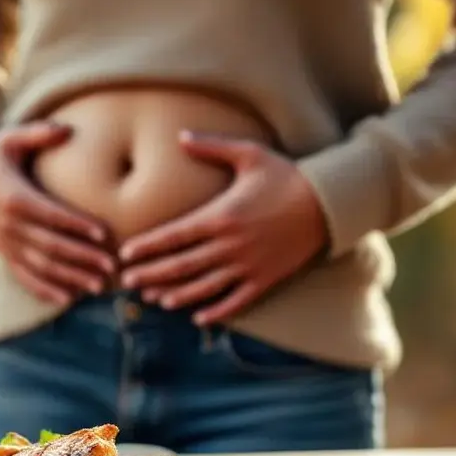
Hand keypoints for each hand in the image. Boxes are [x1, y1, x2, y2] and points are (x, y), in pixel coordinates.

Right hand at [0, 121, 113, 304]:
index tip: (103, 233)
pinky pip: (25, 277)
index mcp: (14, 196)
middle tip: (111, 266)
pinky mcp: (5, 255)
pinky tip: (68, 299)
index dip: (77, 225)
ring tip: (99, 286)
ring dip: (70, 278)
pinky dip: (45, 290)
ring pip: (41, 266)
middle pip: (49, 246)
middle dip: (81, 258)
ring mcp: (6, 244)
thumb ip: (38, 134)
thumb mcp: (10, 139)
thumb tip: (68, 130)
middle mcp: (8, 225)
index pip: (50, 214)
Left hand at [118, 131, 329, 325]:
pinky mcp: (265, 279)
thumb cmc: (287, 175)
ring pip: (204, 286)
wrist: (330, 202)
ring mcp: (248, 266)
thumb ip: (211, 147)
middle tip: (125, 282)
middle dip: (151, 275)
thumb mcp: (249, 154)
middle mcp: (231, 245)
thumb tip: (179, 136)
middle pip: (181, 265)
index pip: (174, 236)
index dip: (147, 247)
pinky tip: (197, 318)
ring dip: (176, 295)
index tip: (125, 254)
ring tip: (154, 300)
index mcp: (221, 216)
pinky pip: (236, 301)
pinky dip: (216, 312)